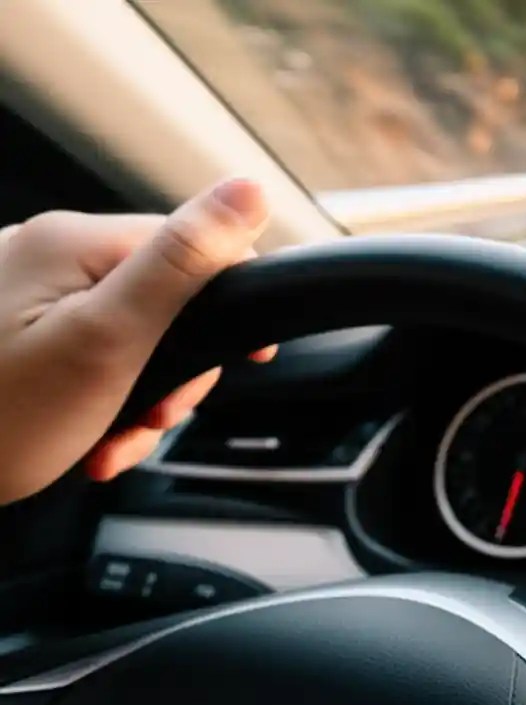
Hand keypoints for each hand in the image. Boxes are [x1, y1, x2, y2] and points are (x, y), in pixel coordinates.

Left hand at [0, 179, 273, 504]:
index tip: (245, 361)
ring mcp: (24, 294)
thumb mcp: (110, 342)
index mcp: (71, 242)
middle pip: (162, 299)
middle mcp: (44, 253)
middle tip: (154, 419)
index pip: (191, 248)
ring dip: (140, 397)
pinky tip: (88, 438)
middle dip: (173, 371)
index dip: (225, 308)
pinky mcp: (13, 333)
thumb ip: (182, 263)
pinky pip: (89, 353)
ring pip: (130, 335)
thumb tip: (250, 190)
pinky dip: (102, 400)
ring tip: (113, 441)